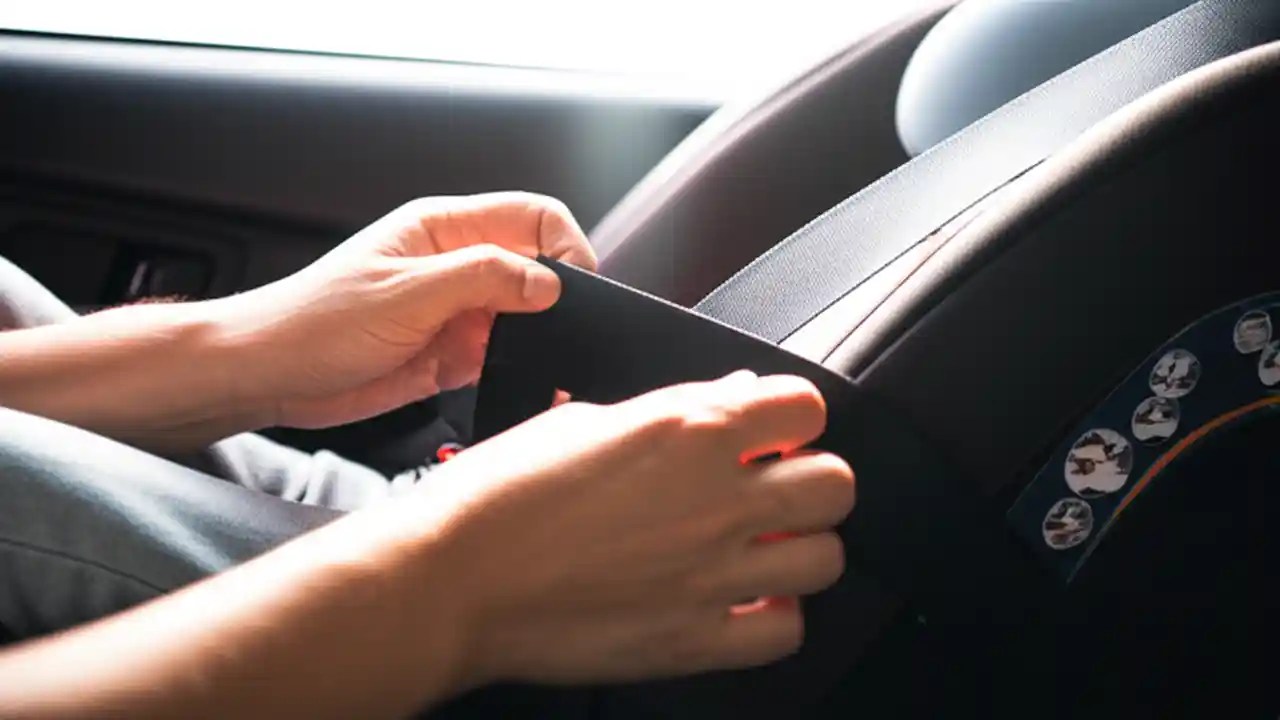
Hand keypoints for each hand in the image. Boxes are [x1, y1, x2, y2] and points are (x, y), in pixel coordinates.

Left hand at [215, 192, 594, 428]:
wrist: (271, 376)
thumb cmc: (314, 320)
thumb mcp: (408, 293)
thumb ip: (484, 279)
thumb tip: (551, 281)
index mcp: (445, 228)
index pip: (533, 217)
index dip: (565, 247)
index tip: (577, 288)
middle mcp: (457, 266)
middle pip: (537, 267)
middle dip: (558, 299)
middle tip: (560, 331)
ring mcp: (456, 311)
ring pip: (526, 318)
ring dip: (538, 341)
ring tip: (539, 362)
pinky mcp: (451, 354)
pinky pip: (503, 358)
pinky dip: (519, 372)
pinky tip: (518, 383)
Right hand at [408, 371, 855, 685]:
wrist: (453, 579)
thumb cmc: (501, 494)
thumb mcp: (583, 419)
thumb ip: (672, 410)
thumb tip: (731, 400)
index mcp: (688, 429)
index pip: (806, 407)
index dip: (793, 418)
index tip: (775, 431)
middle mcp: (716, 497)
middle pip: (836, 484)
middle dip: (810, 481)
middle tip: (773, 489)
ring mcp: (713, 572)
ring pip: (826, 557)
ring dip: (799, 548)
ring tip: (759, 547)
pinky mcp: (697, 638)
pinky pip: (786, 630)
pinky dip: (774, 615)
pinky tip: (742, 601)